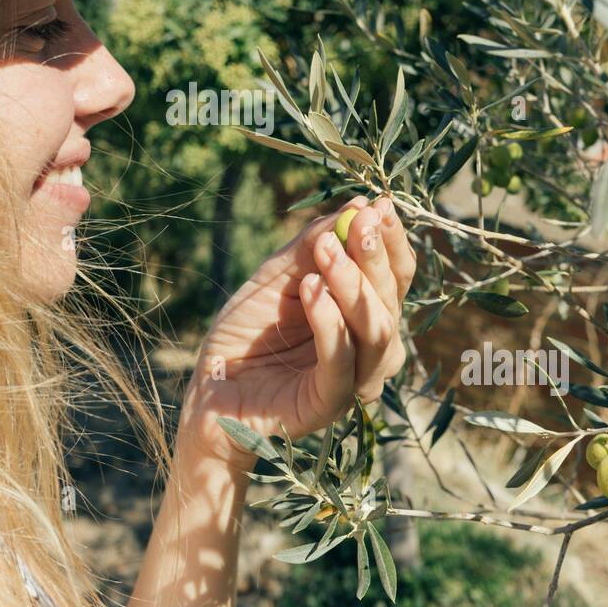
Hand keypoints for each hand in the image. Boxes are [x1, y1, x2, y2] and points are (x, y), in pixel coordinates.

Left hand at [178, 194, 416, 469]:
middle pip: (392, 299)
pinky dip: (330, 323)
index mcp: (364, 313)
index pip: (396, 275)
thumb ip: (313, 245)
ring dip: (352, 283)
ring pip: (376, 330)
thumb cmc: (247, 329)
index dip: (392, 240)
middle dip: (375, 255)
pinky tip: (311, 290)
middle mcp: (370, 347)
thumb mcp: (277, 275)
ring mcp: (355, 377)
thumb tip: (357, 206)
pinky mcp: (329, 402)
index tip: (379, 205)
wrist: (211, 384)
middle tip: (358, 221)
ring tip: (324, 250)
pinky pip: (341, 362)